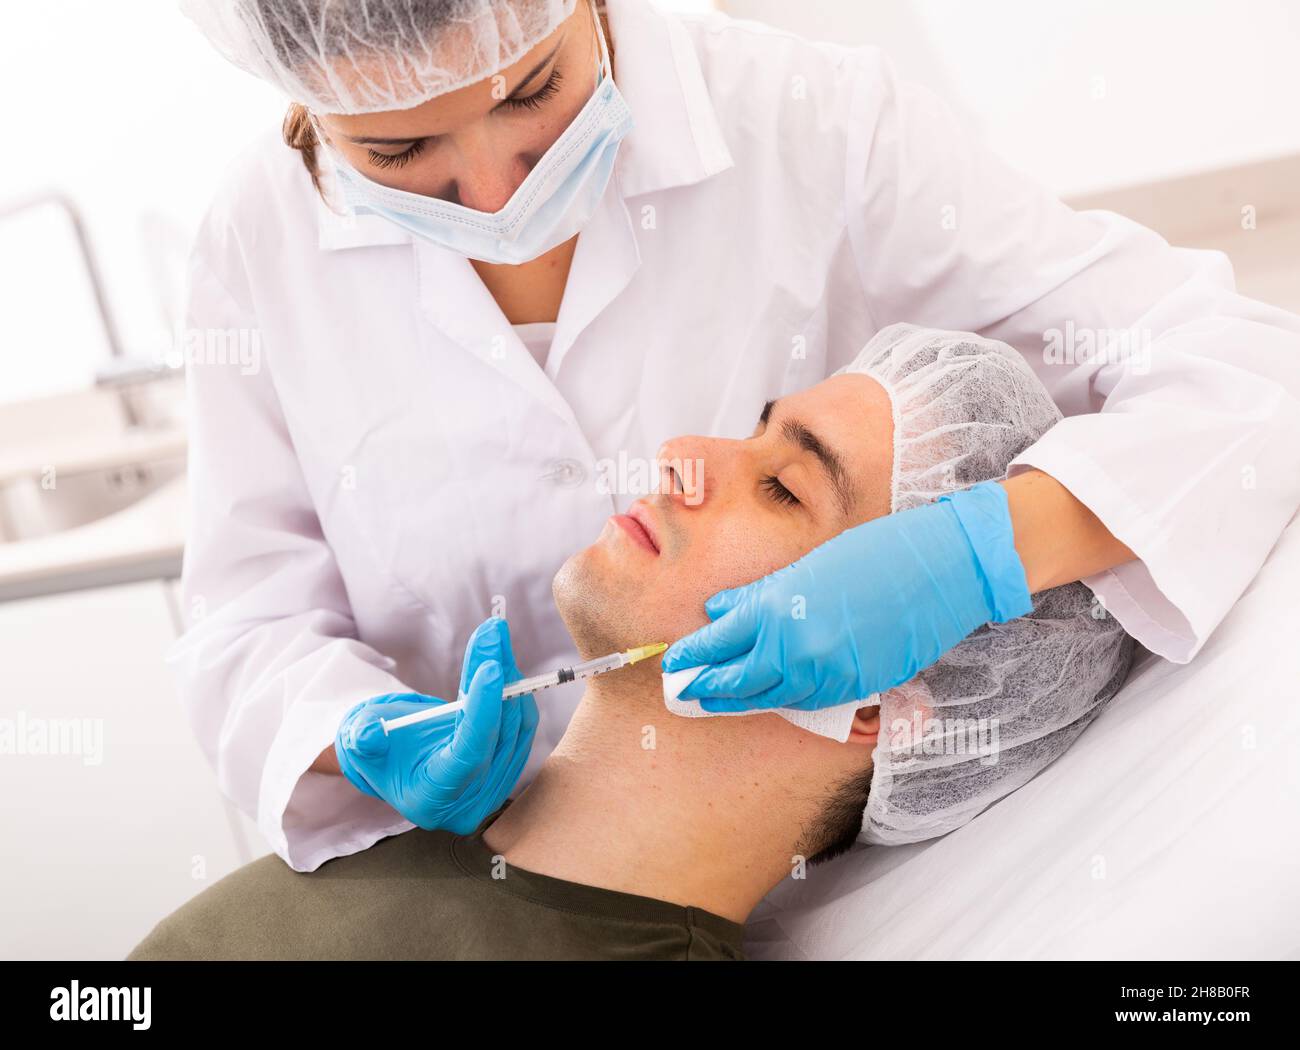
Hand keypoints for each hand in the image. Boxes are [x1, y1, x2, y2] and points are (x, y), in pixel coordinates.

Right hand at [334, 617, 538, 833]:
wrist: (395, 758)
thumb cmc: (375, 747)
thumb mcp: (360, 740)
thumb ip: (364, 738)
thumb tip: (370, 733)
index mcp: (430, 799)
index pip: (468, 755)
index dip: (482, 711)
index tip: (491, 667)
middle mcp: (468, 802)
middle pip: (497, 735)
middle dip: (497, 679)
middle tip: (493, 633)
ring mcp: (493, 787)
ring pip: (517, 725)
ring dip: (509, 676)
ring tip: (495, 637)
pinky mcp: (508, 768)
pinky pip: (522, 725)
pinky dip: (513, 689)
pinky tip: (500, 660)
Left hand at [662, 480, 1031, 710]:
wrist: (944, 569)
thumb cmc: (877, 553)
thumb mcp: (808, 565)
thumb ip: (759, 595)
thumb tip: (719, 610)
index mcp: (779, 610)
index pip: (720, 643)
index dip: (693, 656)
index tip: (673, 663)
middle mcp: (796, 649)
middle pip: (737, 680)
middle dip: (705, 687)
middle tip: (680, 692)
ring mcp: (827, 673)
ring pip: (769, 697)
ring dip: (737, 699)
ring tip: (712, 701)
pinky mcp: (855, 687)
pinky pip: (805, 701)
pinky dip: (779, 700)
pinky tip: (765, 697)